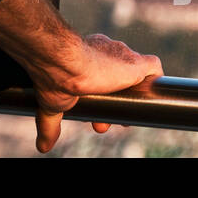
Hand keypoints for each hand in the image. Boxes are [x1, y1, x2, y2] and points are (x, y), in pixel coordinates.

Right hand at [30, 33, 161, 152]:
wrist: (64, 62)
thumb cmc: (55, 77)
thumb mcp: (52, 104)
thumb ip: (49, 124)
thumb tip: (42, 146)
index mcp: (85, 54)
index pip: (100, 76)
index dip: (100, 96)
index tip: (95, 118)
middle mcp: (105, 50)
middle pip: (118, 78)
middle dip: (113, 103)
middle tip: (105, 124)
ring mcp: (122, 55)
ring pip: (134, 77)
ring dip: (130, 98)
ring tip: (123, 121)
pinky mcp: (136, 62)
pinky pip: (153, 68)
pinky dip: (154, 82)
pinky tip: (151, 98)